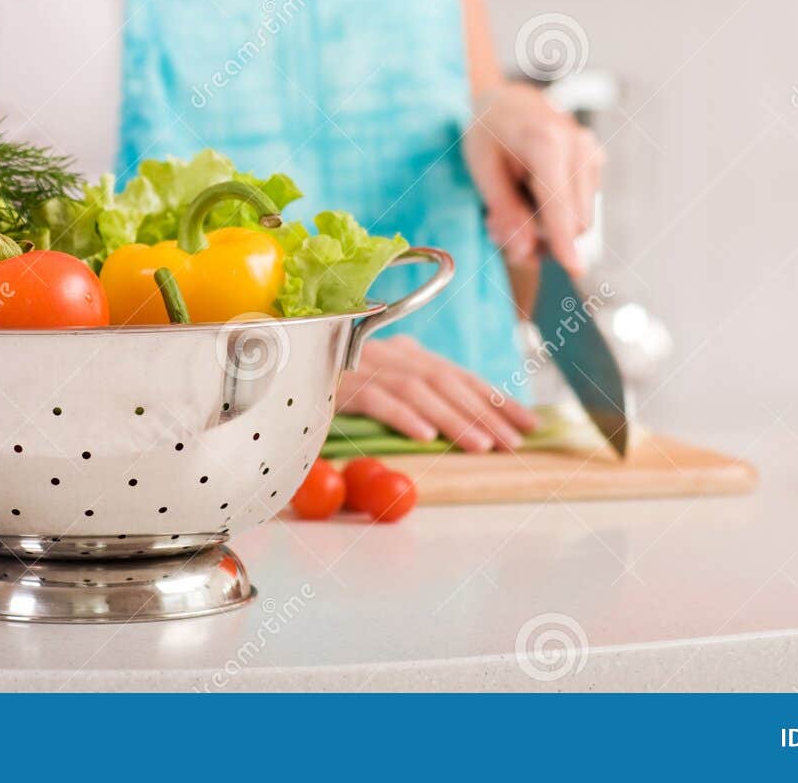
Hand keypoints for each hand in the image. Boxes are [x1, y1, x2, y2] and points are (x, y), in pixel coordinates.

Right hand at [337, 336, 537, 451]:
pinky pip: (375, 399)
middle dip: (485, 411)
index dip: (495, 397)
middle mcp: (384, 352)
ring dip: (454, 418)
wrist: (269, 367)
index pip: (457, 374)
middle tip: (516, 441)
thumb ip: (407, 399)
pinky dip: (403, 415)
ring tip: (483, 446)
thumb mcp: (372, 389)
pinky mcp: (334, 383)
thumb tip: (447, 428)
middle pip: (444, 381)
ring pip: (418, 389)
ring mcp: (359, 365)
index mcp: (398, 351)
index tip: (528, 422)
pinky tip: (426, 437)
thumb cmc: (322, 386)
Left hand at [462, 82, 603, 274]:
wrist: (507, 100)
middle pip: (574, 221)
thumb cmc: (489, 131)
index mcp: (546, 143)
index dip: (563, 241)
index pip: (560, 204)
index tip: (574, 268)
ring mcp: (592, 153)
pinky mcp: (595, 162)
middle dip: (541, 238)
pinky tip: (531, 199)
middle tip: (498, 228)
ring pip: (580, 219)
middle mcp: (579, 147)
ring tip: (510, 210)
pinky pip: (581, 206)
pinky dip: (557, 214)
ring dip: (547, 228)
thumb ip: (505, 211)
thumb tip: (526, 250)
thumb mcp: (482, 170)